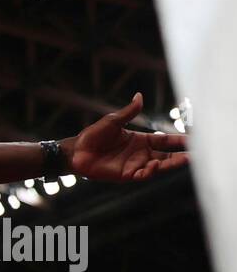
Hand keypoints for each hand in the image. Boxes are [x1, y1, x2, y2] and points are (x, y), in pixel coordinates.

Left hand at [65, 93, 187, 181]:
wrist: (76, 152)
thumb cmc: (92, 136)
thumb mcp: (112, 121)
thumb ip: (128, 112)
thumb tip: (139, 96)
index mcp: (140, 140)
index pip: (165, 140)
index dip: (179, 140)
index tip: (194, 140)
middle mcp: (140, 154)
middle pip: (166, 155)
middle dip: (181, 155)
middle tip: (196, 154)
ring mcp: (134, 165)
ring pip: (158, 166)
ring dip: (171, 164)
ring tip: (186, 159)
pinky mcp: (125, 175)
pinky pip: (142, 175)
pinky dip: (150, 171)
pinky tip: (155, 164)